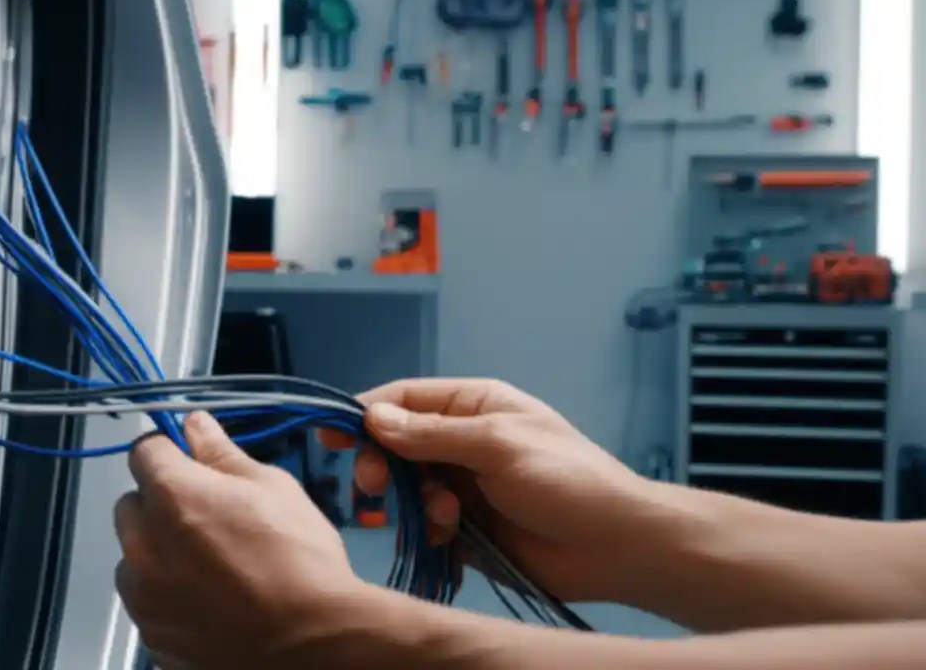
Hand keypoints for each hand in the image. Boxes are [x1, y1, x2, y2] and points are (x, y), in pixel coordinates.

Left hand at [114, 412, 364, 669]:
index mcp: (173, 497)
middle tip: (209, 517)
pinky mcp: (152, 635)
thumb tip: (196, 425)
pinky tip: (211, 600)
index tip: (188, 460)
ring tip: (213, 567)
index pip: (144, 451)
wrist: (315, 645)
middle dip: (162, 504)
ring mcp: (144, 597)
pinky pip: (148, 601)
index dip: (169, 451)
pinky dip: (169, 596)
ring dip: (160, 553)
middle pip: (132, 505)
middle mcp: (144, 546)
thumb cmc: (301, 564)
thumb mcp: (274, 488)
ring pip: (135, 557)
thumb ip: (222, 454)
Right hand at [321, 378, 671, 603]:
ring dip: (414, 503)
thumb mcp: (497, 445)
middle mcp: (463, 441)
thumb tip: (373, 416)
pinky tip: (449, 536)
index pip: (404, 400)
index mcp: (474, 406)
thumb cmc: (567, 480)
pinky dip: (428, 531)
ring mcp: (464, 485)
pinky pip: (426, 525)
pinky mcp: (468, 527)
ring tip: (443, 516)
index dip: (364, 414)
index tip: (330, 436)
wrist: (616, 546)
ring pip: (409, 488)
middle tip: (376, 486)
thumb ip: (431, 434)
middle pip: (396, 445)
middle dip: (383, 464)